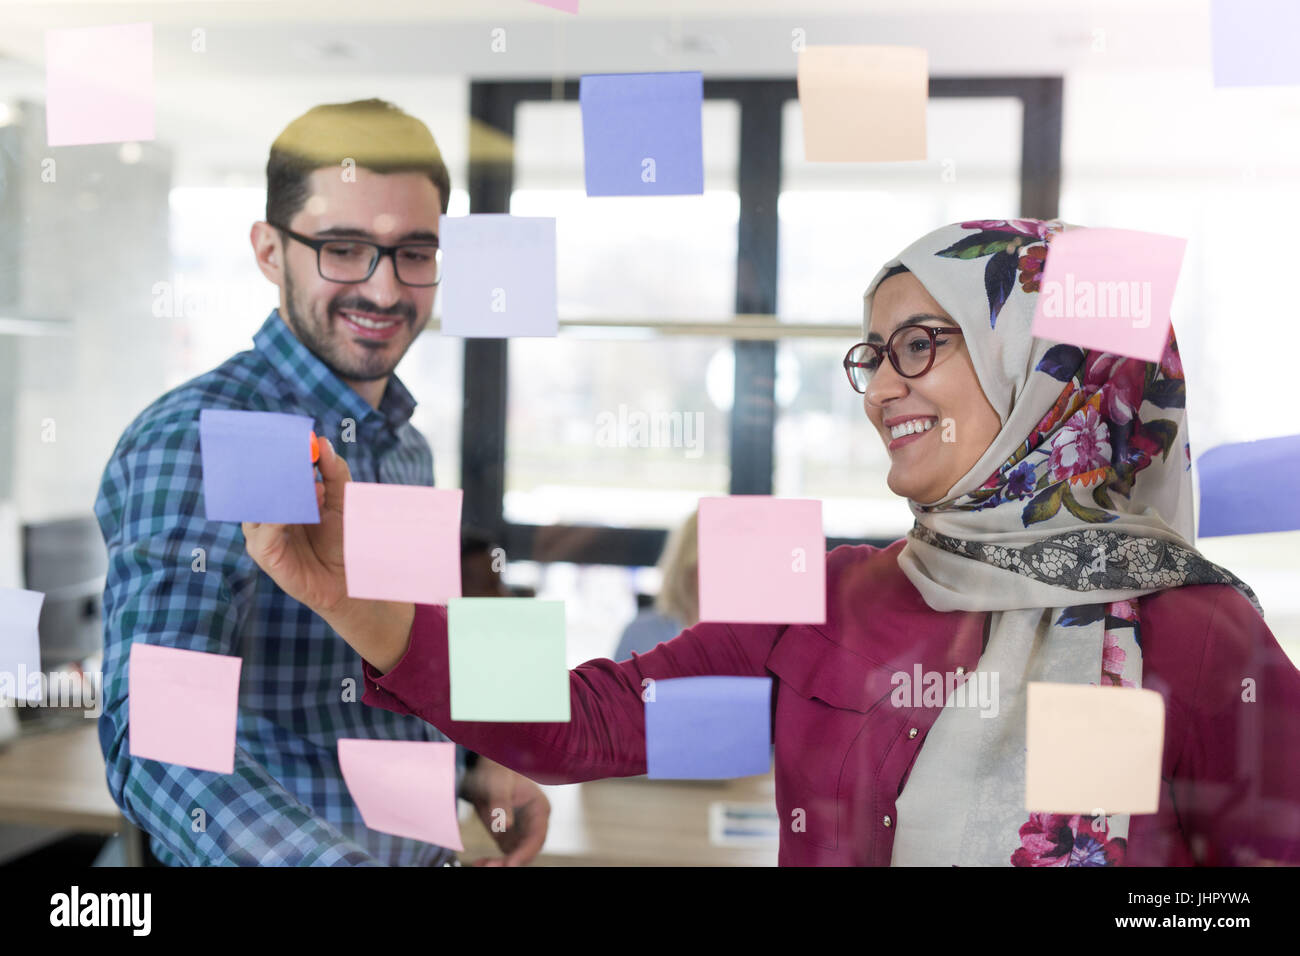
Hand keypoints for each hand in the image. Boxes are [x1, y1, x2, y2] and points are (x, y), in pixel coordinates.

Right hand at [242, 435, 350, 615]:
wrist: (352, 579)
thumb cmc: (343, 540)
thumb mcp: (341, 499)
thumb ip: (333, 472)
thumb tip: (322, 442)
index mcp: (279, 500)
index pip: (266, 472)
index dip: (274, 453)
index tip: (292, 435)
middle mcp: (266, 516)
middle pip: (257, 485)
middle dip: (275, 466)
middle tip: (296, 450)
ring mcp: (263, 535)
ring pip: (260, 505)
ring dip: (283, 490)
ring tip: (310, 479)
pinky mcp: (265, 555)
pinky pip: (265, 531)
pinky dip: (282, 516)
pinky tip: (305, 505)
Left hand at [459, 758, 550, 866]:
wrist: (485, 771)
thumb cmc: (496, 771)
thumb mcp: (498, 782)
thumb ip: (500, 801)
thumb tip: (505, 825)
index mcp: (539, 808)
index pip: (537, 836)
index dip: (525, 852)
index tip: (511, 863)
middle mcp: (534, 823)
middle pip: (527, 850)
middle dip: (511, 862)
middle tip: (491, 866)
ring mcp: (521, 832)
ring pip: (516, 856)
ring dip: (501, 864)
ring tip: (481, 865)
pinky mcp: (508, 838)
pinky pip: (504, 855)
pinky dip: (493, 861)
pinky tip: (480, 863)